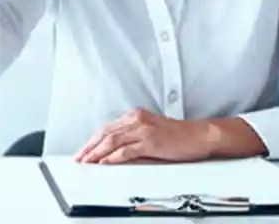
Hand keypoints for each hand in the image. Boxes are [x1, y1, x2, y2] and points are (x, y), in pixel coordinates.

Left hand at [75, 109, 217, 163]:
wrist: (199, 135)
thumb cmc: (178, 136)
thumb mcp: (151, 131)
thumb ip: (134, 136)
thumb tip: (114, 151)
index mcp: (135, 116)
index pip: (107, 128)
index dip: (93, 140)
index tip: (83, 150)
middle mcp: (137, 119)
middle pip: (106, 133)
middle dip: (90, 147)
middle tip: (79, 158)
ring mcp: (143, 130)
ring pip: (112, 141)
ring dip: (97, 153)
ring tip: (87, 162)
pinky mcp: (150, 141)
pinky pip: (126, 150)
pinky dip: (112, 157)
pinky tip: (104, 163)